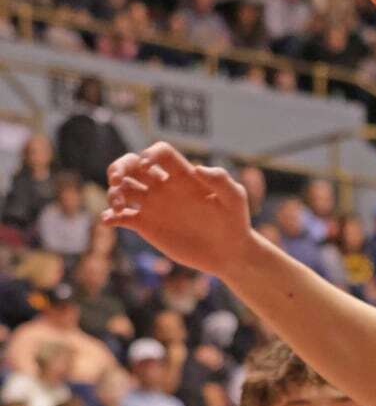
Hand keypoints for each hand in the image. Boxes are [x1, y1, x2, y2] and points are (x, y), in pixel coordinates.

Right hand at [103, 144, 252, 272]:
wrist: (228, 253)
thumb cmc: (236, 222)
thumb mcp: (235, 199)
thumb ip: (221, 180)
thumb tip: (199, 168)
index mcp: (184, 175)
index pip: (160, 152)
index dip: (149, 153)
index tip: (147, 166)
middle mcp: (164, 187)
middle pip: (132, 165)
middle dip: (119, 167)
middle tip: (117, 180)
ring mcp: (154, 206)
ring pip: (123, 189)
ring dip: (113, 192)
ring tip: (118, 207)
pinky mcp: (147, 226)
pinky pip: (122, 217)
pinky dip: (110, 217)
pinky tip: (109, 221)